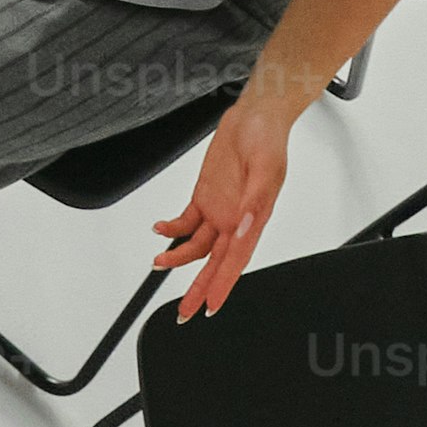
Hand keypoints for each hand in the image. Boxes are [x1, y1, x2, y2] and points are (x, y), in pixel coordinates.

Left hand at [150, 90, 305, 318]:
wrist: (255, 113)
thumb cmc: (267, 138)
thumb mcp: (265, 168)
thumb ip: (254, 202)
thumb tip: (242, 229)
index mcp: (253, 219)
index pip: (236, 261)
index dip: (223, 286)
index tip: (211, 307)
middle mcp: (236, 220)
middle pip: (215, 263)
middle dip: (200, 289)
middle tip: (185, 312)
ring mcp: (220, 210)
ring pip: (197, 247)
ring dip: (178, 258)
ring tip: (159, 263)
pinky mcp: (206, 197)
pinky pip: (187, 221)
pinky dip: (172, 228)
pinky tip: (160, 230)